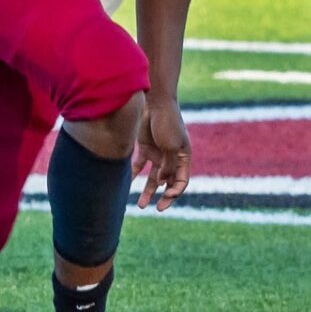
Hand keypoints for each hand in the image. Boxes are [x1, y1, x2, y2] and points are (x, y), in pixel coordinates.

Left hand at [132, 96, 190, 210]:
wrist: (154, 102)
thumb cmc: (168, 123)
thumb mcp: (171, 146)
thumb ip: (168, 165)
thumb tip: (162, 181)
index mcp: (183, 158)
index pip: (182, 181)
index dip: (176, 192)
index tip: (167, 196)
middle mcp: (172, 158)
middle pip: (168, 183)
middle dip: (164, 197)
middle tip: (157, 209)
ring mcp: (158, 154)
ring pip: (153, 178)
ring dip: (148, 192)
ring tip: (141, 206)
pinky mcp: (145, 148)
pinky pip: (139, 166)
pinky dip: (133, 175)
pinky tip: (126, 185)